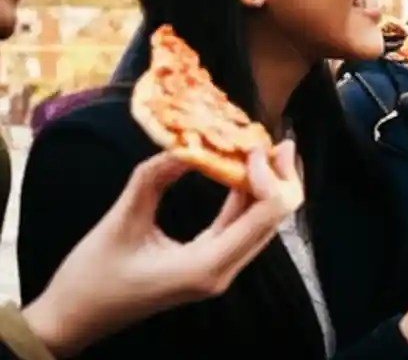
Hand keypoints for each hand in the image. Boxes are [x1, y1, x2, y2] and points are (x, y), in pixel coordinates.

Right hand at [24, 142, 301, 356]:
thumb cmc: (91, 277)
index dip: (268, 176)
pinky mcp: (208, 264)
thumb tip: (185, 144)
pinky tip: (243, 170)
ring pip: (261, 223)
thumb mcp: (120, 221)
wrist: (74, 318)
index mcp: (206, 266)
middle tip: (277, 142)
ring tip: (264, 149)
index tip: (252, 146)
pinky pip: (239, 227)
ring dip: (266, 185)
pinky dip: (245, 198)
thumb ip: (153, 179)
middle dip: (280, 178)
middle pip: (273, 219)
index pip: (264, 215)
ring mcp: (217, 270)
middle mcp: (221, 271)